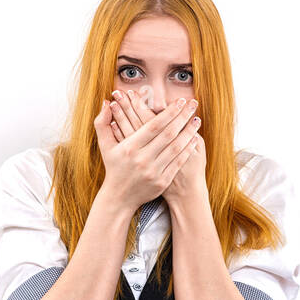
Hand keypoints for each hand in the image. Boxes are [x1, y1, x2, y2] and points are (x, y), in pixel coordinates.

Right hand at [96, 88, 201, 210]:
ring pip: (176, 148)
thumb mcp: (105, 145)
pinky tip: (194, 140)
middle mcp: (143, 160)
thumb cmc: (113, 167)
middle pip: (168, 135)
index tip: (180, 101)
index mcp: (130, 148)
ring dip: (189, 133)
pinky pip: (177, 163)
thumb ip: (102, 123)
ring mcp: (153, 172)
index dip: (169, 112)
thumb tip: (106, 102)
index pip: (154, 126)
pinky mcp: (161, 182)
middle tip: (193, 104)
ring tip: (197, 120)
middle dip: (183, 117)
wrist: (119, 197)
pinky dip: (187, 151)